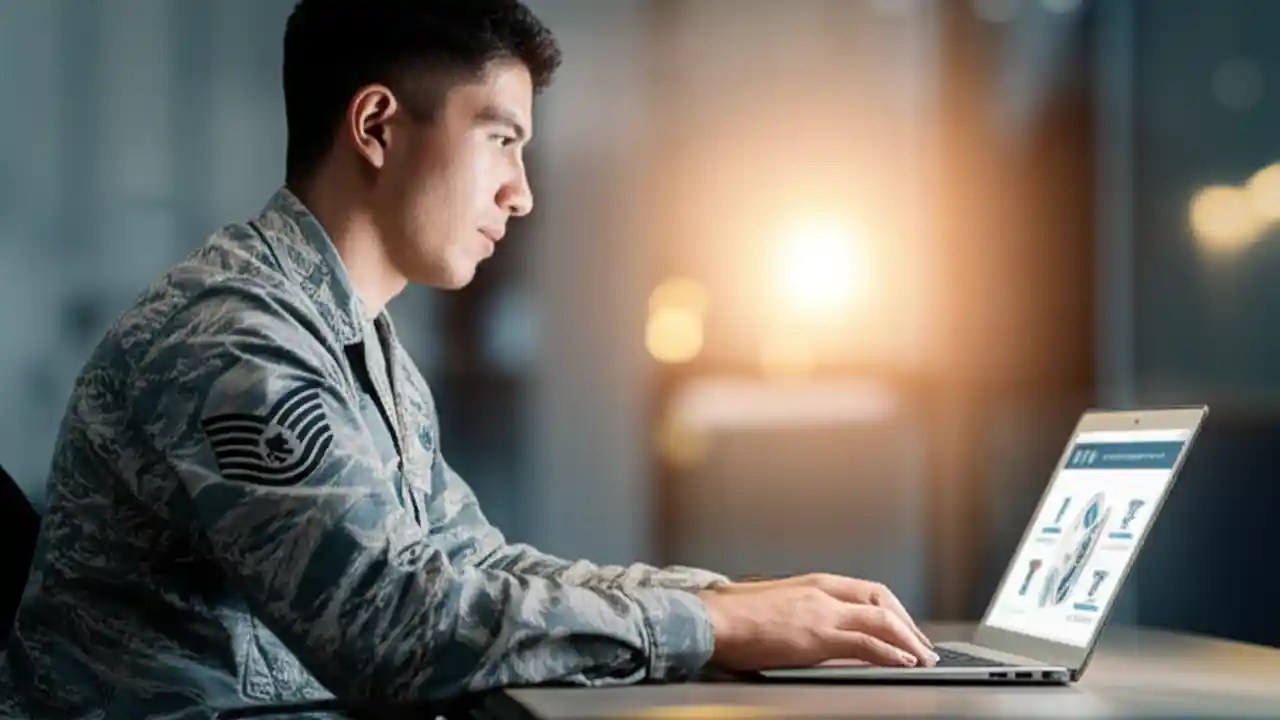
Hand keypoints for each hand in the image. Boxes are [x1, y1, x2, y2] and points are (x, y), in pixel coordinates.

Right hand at [697, 574, 935, 670]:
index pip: (868, 590)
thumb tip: (815, 630)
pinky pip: (868, 643)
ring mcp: (822, 613)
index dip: (894, 609)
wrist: (710, 619)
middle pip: (883, 600)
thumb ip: (802, 612)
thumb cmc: (731, 616)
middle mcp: (823, 592)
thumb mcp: (776, 605)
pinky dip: (892, 652)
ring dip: (909, 640)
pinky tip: (903, 662)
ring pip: (883, 620)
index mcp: (814, 583)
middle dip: (908, 623)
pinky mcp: (817, 636)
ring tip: (922, 658)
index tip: (905, 627)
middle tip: (922, 646)